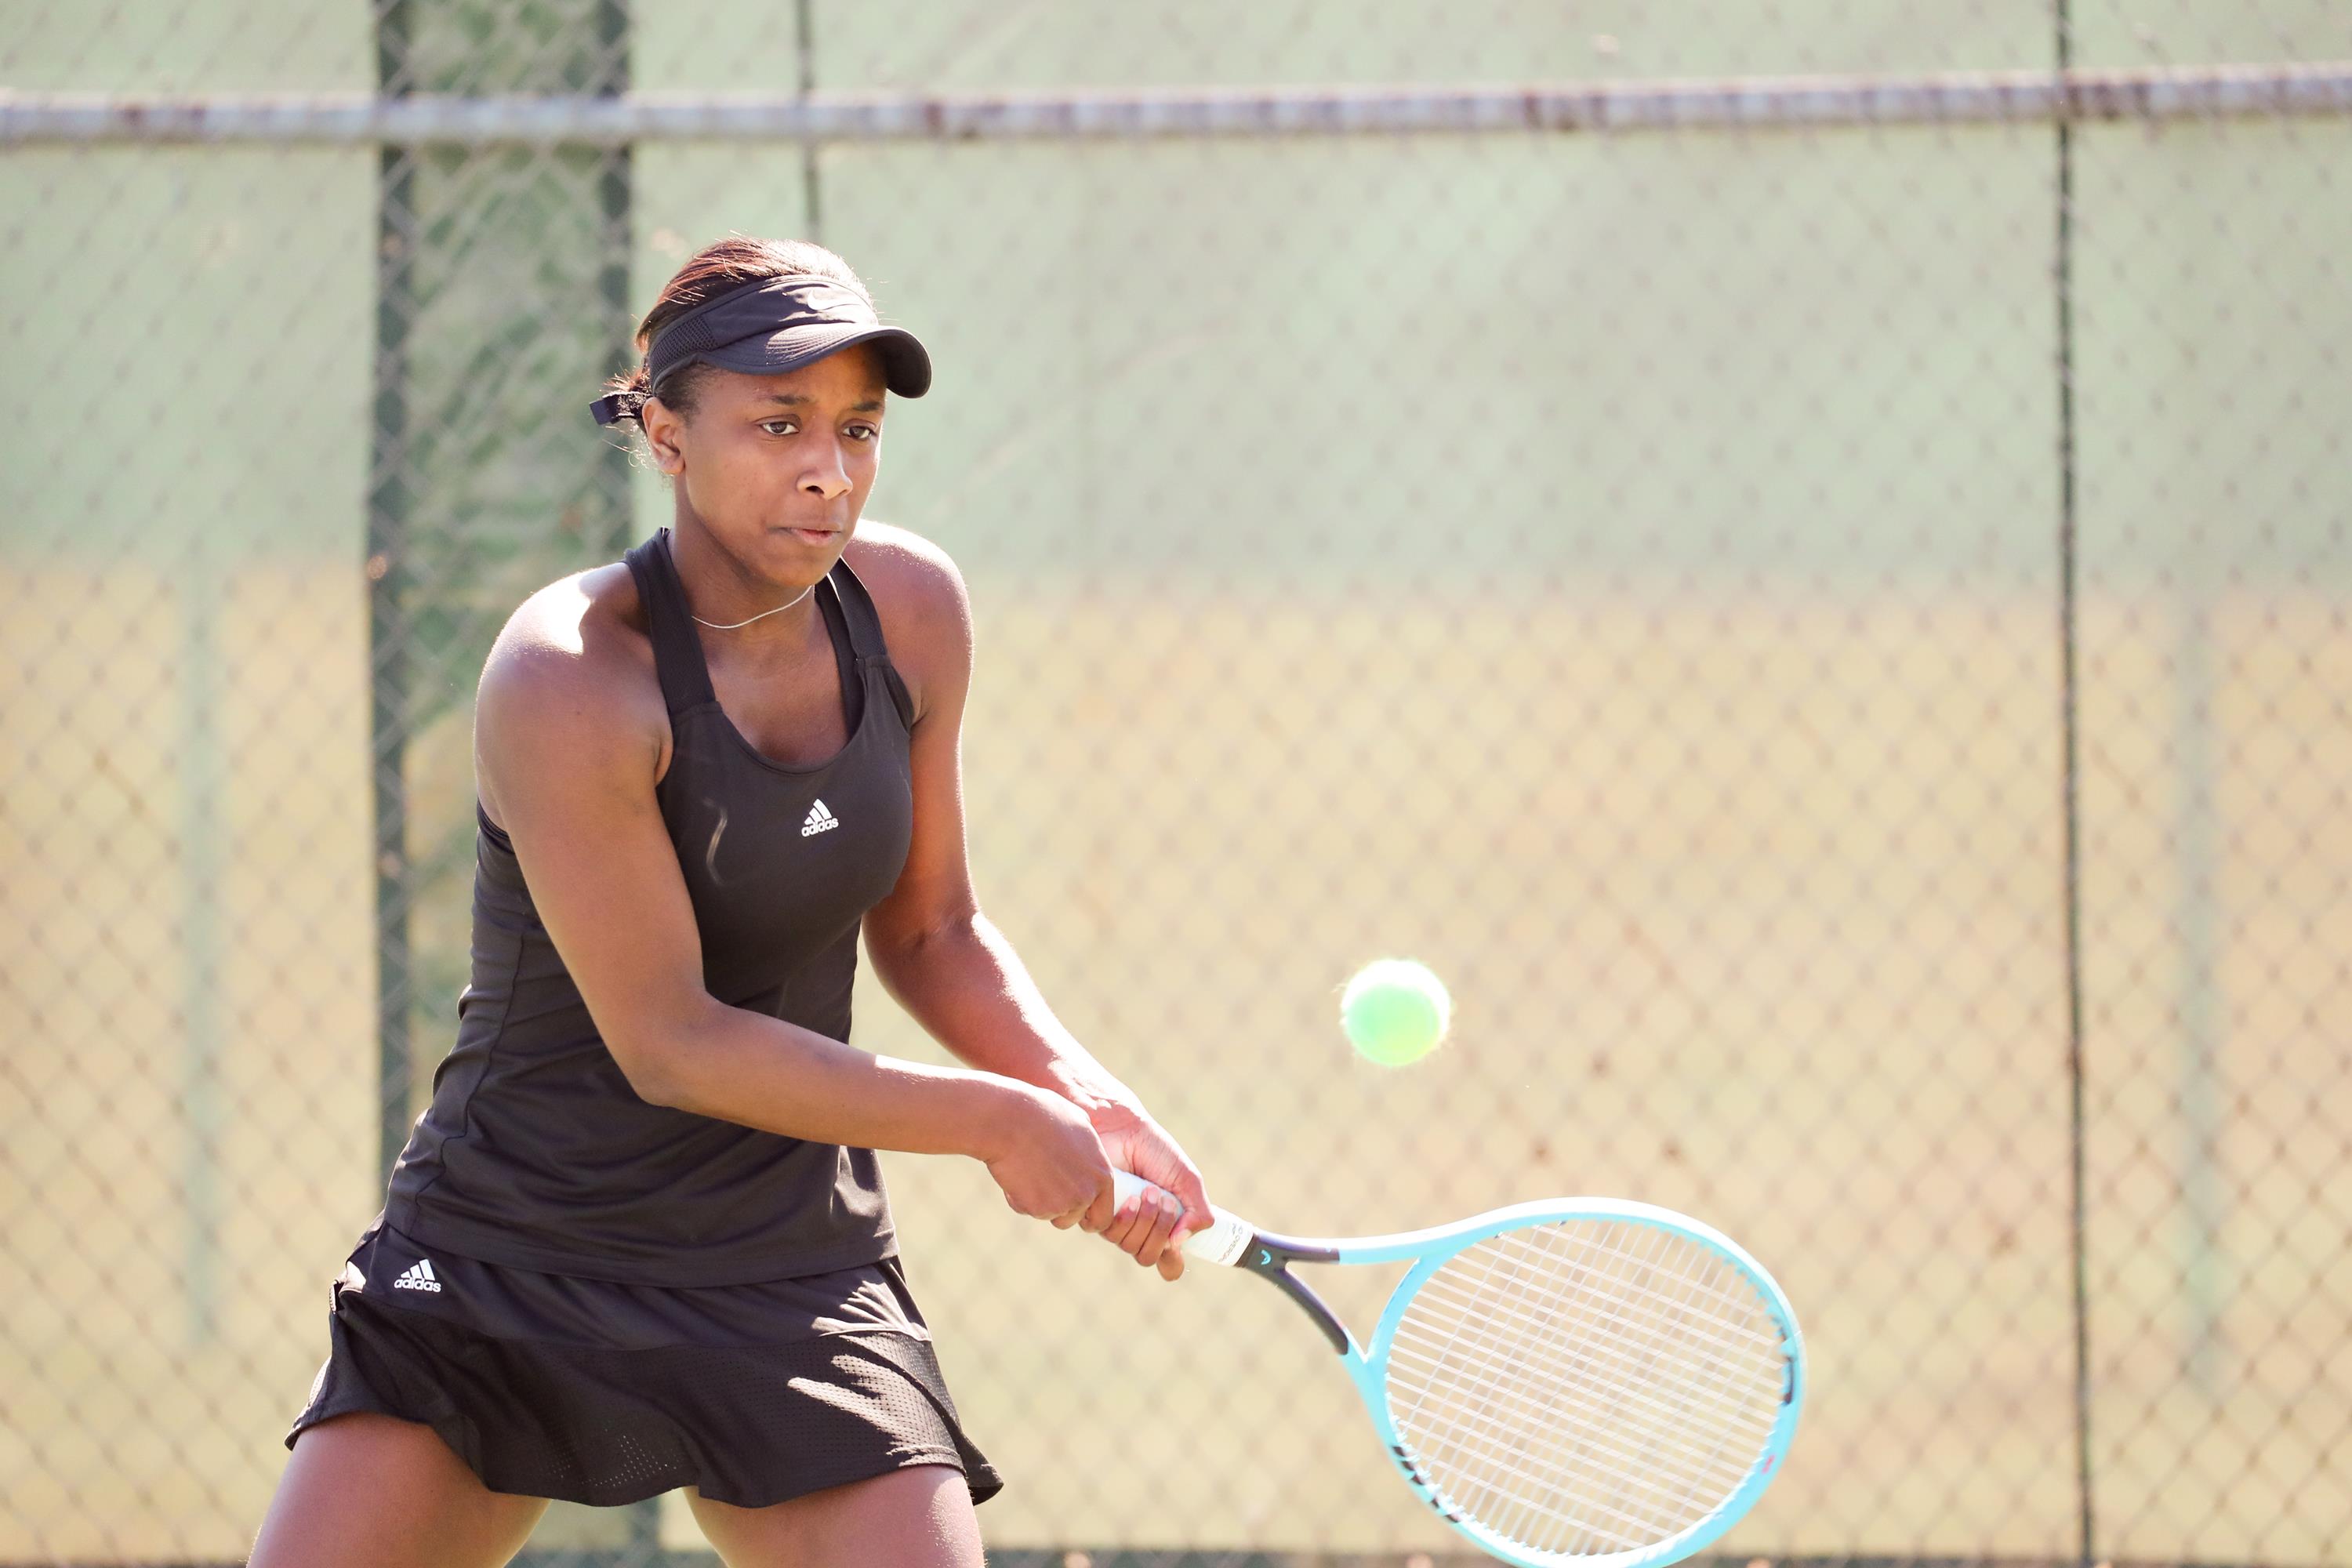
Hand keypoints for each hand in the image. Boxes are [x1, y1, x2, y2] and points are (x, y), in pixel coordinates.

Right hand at [977, 1083, 1115, 1230]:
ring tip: (1030, 1170)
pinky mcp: (1037, 1208)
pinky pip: (1028, 1210)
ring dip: (1040, 1202)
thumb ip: (1089, 1149)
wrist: (1011, 1122)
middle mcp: (1086, 1194)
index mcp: (1102, 1175)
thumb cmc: (1043, 1114)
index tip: (1075, 1210)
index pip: (1104, 1215)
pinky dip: (1020, 1198)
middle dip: (1060, 1208)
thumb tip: (1086, 1153)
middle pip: (1074, 1218)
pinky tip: (1016, 1172)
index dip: (1088, 1214)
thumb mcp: (1079, 1124)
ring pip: (1050, 1214)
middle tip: (1044, 1184)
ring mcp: (1063, 1204)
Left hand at [1089, 1098, 1211, 1280]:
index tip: (1177, 1245)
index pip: (1167, 1262)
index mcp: (1161, 1222)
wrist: (1119, 1125)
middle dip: (1161, 1231)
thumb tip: (1180, 1242)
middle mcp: (1136, 1227)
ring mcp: (1114, 1222)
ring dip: (1146, 1221)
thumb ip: (1197, 1211)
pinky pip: (1107, 1232)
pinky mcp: (1092, 1213)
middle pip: (1149, 1257)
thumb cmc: (1152, 1149)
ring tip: (1147, 1190)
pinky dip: (1124, 1216)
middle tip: (1164, 1200)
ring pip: (1130, 1247)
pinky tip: (1127, 1194)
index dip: (1172, 1262)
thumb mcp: (1186, 1178)